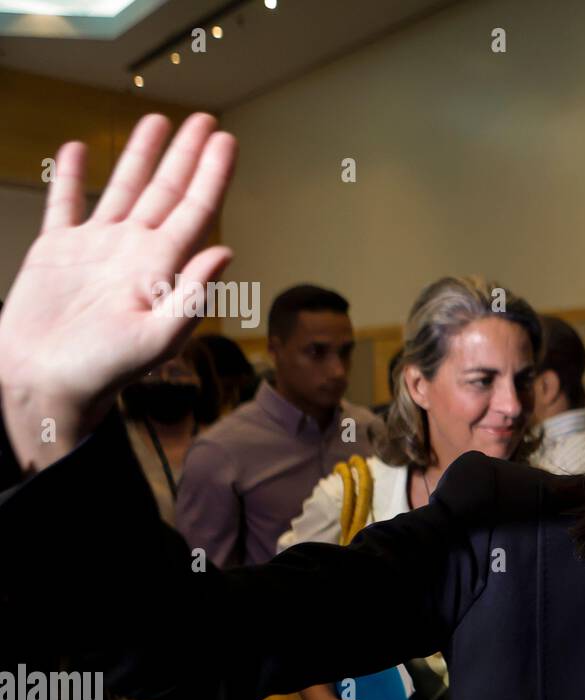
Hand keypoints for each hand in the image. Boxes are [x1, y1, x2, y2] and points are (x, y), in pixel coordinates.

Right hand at [0, 113, 236, 472]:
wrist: (45, 383)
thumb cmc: (103, 371)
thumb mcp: (156, 338)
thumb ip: (192, 294)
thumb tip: (226, 250)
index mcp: (161, 267)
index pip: (195, 209)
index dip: (212, 174)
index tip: (227, 140)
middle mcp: (134, 251)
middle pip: (167, 190)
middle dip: (187, 155)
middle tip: (207, 120)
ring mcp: (96, 248)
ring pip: (123, 188)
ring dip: (140, 155)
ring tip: (157, 120)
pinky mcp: (56, 251)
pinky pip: (65, 203)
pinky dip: (69, 176)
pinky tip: (78, 149)